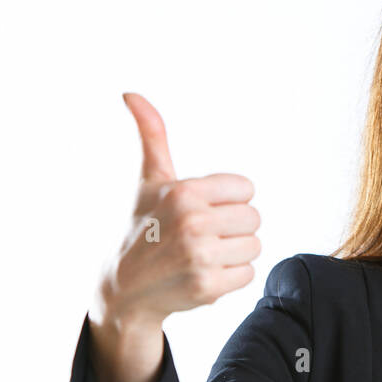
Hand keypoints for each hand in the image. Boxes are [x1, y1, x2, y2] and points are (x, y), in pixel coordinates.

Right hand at [95, 92, 261, 326]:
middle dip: (233, 228)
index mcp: (185, 192)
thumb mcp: (150, 181)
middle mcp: (193, 222)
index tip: (203, 210)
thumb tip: (130, 92)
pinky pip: (248, 274)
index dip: (228, 201)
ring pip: (254, 246)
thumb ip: (152, 136)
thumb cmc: (144, 227)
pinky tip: (204, 275)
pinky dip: (231, 278)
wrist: (126, 288)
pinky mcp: (208, 287)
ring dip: (234, 254)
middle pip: (254, 218)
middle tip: (203, 236)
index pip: (246, 190)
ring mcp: (200, 256)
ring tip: (203, 255)